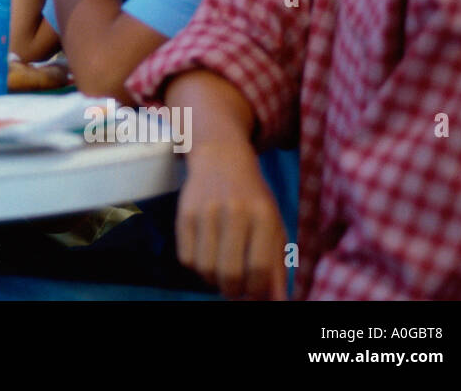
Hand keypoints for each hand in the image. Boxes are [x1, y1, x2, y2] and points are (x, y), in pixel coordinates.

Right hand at [176, 141, 287, 299]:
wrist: (221, 158)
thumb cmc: (253, 199)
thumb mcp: (273, 225)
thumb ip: (276, 265)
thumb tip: (277, 302)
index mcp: (263, 215)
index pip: (259, 269)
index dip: (257, 291)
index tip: (255, 295)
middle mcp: (235, 212)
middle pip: (230, 273)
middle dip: (234, 292)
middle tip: (236, 290)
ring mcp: (206, 211)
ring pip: (205, 269)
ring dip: (214, 281)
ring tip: (221, 273)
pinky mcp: (183, 213)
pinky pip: (186, 258)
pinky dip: (197, 267)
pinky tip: (207, 257)